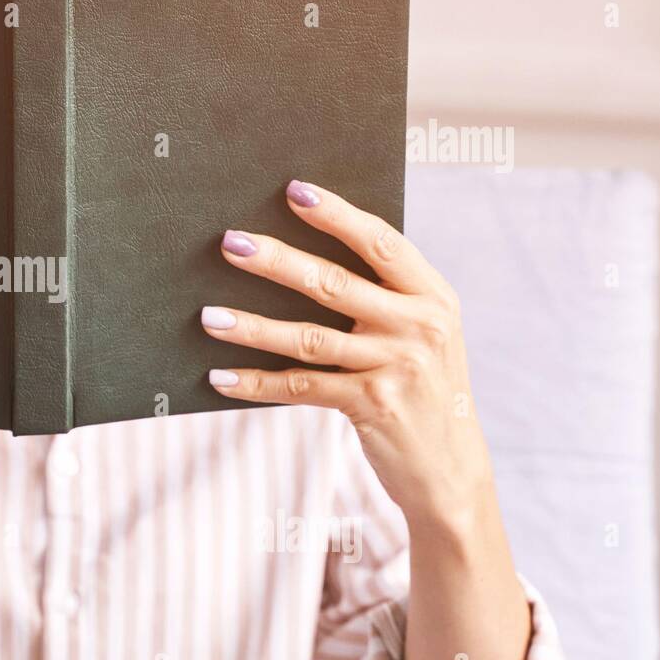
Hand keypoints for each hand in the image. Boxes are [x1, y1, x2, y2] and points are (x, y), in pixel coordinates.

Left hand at [202, 179, 488, 526]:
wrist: (451, 468)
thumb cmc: (423, 387)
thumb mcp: (424, 334)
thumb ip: (385, 297)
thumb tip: (304, 256)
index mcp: (433, 297)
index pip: (381, 244)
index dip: (337, 215)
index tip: (295, 190)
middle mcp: (418, 327)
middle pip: (335, 284)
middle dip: (277, 261)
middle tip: (231, 243)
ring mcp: (395, 368)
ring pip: (308, 338)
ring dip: (252, 326)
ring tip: (209, 315)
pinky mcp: (370, 406)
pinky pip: (300, 387)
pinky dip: (256, 383)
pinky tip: (220, 377)